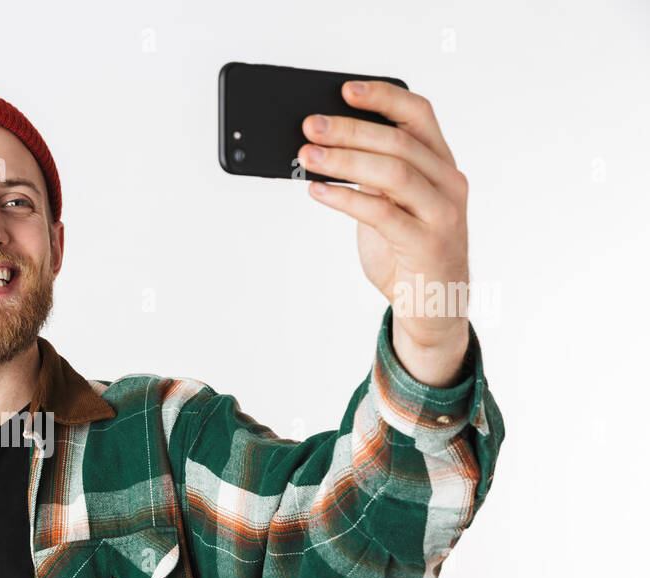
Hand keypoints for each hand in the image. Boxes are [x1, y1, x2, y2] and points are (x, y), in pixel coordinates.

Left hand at [299, 80, 470, 384]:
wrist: (433, 309)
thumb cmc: (406, 253)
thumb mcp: (390, 206)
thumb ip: (370, 178)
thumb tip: (322, 149)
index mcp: (441, 165)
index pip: (419, 115)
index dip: (383, 97)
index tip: (345, 89)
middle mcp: (448, 184)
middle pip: (398, 142)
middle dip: (349, 129)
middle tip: (309, 125)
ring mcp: (442, 214)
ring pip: (394, 172)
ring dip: (345, 160)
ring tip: (307, 156)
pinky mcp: (427, 244)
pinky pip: (382, 213)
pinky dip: (346, 198)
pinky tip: (318, 191)